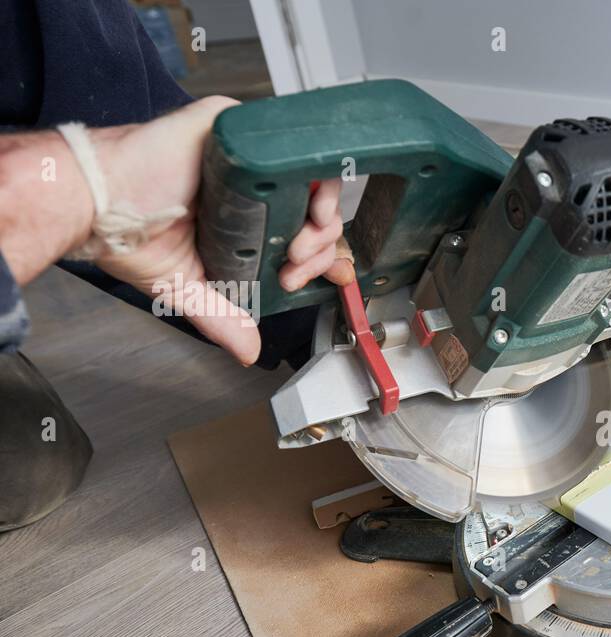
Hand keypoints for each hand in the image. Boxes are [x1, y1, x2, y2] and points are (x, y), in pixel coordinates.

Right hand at [90, 97, 354, 365]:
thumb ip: (223, 317)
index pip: (298, 232)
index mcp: (241, 220)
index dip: (322, 255)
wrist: (94, 201)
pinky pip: (284, 140)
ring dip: (322, 217)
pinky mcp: (232, 125)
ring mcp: (242, 157)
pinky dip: (306, 172)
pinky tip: (302, 203)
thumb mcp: (187, 288)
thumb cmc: (128, 233)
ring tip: (301, 244)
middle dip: (320, 247)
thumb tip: (249, 351)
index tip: (333, 275)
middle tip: (297, 266)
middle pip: (311, 209)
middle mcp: (247, 187)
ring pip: (308, 177)